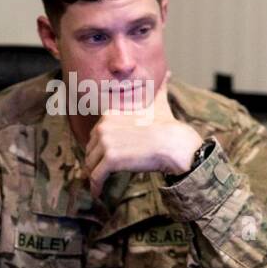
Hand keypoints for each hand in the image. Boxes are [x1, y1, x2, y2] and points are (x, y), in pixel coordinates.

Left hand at [83, 71, 202, 198]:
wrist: (175, 144)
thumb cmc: (168, 126)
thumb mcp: (159, 103)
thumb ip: (158, 89)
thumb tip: (169, 74)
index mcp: (110, 114)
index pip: (96, 135)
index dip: (99, 147)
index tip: (105, 158)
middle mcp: (104, 126)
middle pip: (91, 149)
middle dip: (95, 161)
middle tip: (101, 173)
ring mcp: (106, 143)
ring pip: (91, 164)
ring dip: (94, 175)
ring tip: (99, 184)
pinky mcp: (110, 160)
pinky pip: (95, 176)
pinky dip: (95, 186)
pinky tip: (98, 193)